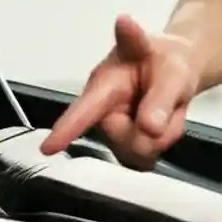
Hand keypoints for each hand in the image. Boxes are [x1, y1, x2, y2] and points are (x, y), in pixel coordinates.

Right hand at [39, 14, 202, 169]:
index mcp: (106, 81)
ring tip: (163, 108)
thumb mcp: (173, 70)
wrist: (174, 67)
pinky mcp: (120, 146)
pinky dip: (161, 144)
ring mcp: (109, 130)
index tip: (46, 148)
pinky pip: (144, 160)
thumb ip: (162, 96)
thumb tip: (149, 128)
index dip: (67, 128)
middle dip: (155, 129)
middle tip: (168, 101)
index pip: (85, 108)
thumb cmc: (165, 61)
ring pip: (138, 152)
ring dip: (162, 135)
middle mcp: (100, 108)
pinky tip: (160, 123)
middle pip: (126, 139)